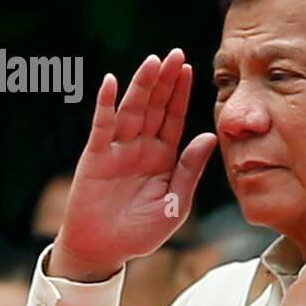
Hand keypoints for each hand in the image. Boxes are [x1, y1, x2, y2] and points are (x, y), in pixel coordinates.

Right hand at [50, 48, 216, 281]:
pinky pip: (101, 126)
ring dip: (142, 85)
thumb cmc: (141, 232)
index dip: (182, 95)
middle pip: (155, 107)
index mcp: (163, 157)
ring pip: (132, 110)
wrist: (105, 251)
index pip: (175, 118)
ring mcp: (118, 149)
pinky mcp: (96, 156)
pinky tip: (110, 82)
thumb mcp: (175, 203)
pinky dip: (105, 104)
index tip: (192, 69)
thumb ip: (190, 170)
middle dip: (165, 81)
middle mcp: (141, 147)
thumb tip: (210, 137)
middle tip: (176, 54)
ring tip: (153, 61)